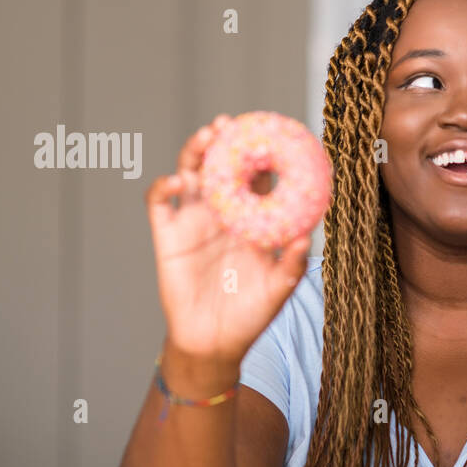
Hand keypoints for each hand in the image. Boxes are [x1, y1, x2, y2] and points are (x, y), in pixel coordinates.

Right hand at [146, 115, 313, 364]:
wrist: (213, 342)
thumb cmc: (250, 315)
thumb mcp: (278, 289)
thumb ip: (292, 264)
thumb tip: (306, 237)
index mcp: (252, 220)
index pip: (258, 179)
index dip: (264, 156)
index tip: (274, 135)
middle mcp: (223, 213)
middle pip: (221, 166)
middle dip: (225, 141)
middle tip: (231, 123)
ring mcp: (193, 220)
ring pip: (190, 173)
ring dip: (196, 151)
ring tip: (207, 137)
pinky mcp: (167, 234)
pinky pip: (159, 202)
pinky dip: (164, 185)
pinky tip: (179, 181)